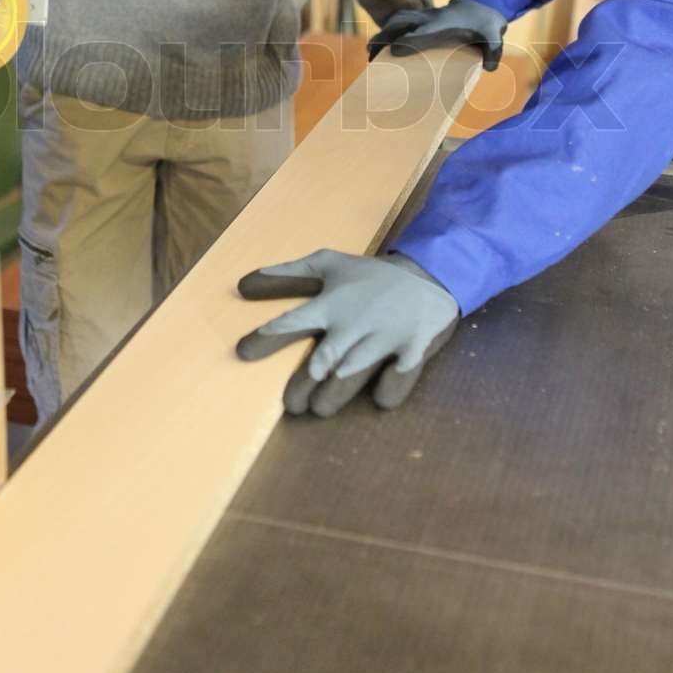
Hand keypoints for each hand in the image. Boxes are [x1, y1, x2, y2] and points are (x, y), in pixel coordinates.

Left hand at [236, 249, 458, 416]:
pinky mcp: (414, 349)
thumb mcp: (329, 263)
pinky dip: (388, 390)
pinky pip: (399, 378)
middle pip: (321, 361)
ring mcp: (384, 337)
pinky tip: (379, 397)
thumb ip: (287, 275)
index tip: (243, 352)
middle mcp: (354, 323)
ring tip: (319, 409)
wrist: (430, 272)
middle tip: (292, 404)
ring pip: (354, 375)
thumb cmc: (371, 275)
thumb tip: (242, 284)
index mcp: (332, 304)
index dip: (265, 337)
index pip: (292, 322)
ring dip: (334, 395)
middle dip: (303, 386)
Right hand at [368, 0, 507, 71]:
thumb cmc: (486, 26)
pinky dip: (388, 30)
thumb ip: (493, 52)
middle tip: (371, 54)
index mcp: (445, 24)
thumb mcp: (495, 37)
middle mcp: (431, 18)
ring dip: (383, 33)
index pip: (423, 32)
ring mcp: (425, 15)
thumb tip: (489, 68)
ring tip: (371, 51)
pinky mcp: (422, 17)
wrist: (483, 5)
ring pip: (398, 19)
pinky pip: (401, 20)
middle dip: (385, 36)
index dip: (409, 41)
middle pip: (402, 22)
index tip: (395, 52)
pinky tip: (380, 45)